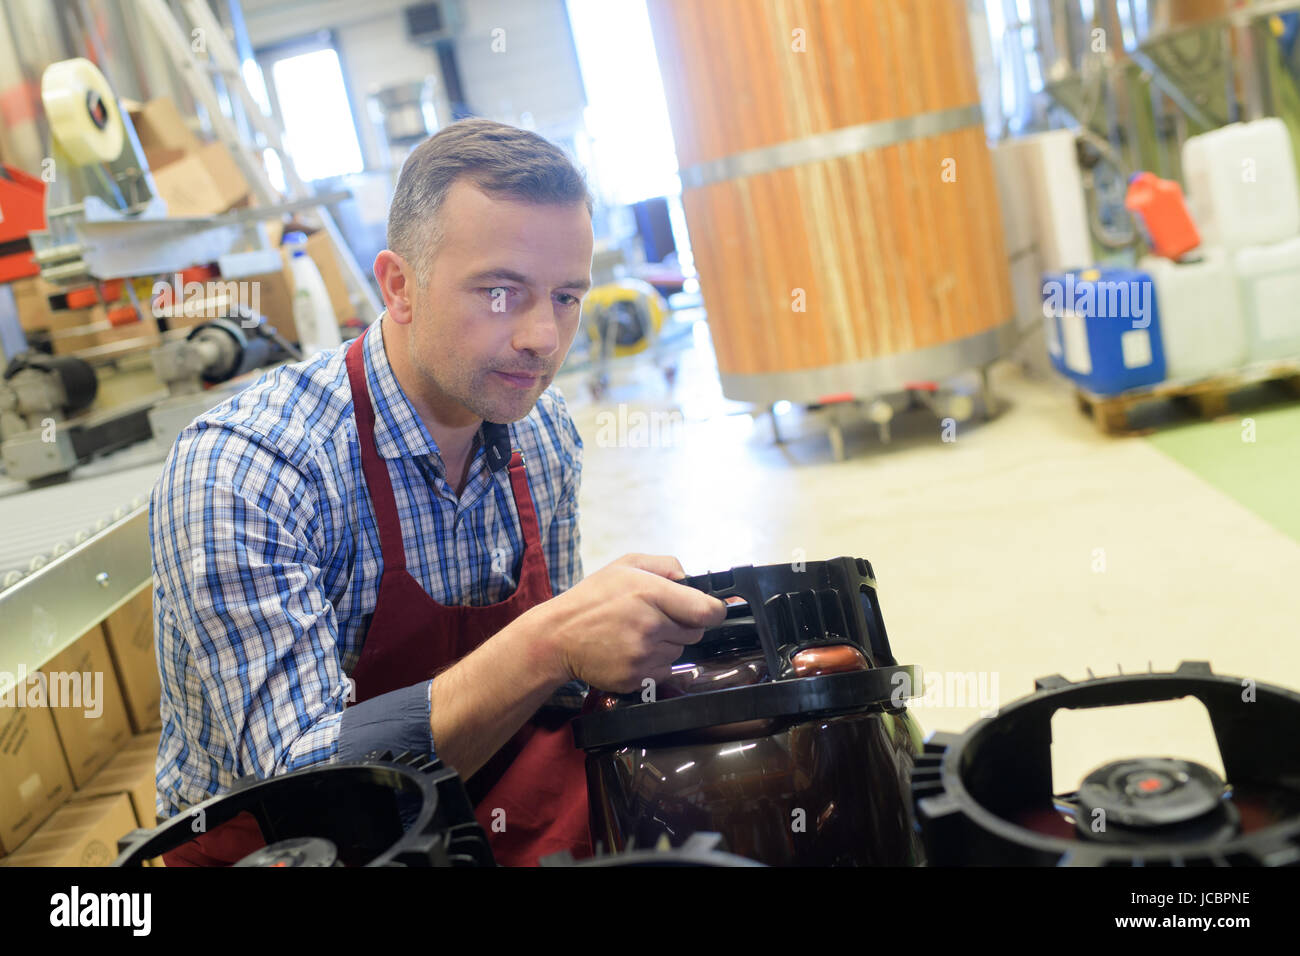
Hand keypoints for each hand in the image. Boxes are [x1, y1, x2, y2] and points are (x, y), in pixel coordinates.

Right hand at [534, 553, 726, 692]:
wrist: (557, 636)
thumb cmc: (592, 599)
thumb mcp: (625, 565)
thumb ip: (665, 565)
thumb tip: (692, 579)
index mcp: (651, 593)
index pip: (707, 611)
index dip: (714, 611)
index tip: (709, 610)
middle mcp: (651, 626)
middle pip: (695, 633)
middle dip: (683, 625)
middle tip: (656, 618)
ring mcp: (643, 655)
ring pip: (679, 653)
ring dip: (667, 644)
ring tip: (637, 633)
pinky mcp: (636, 678)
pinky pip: (663, 671)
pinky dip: (654, 663)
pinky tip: (631, 650)